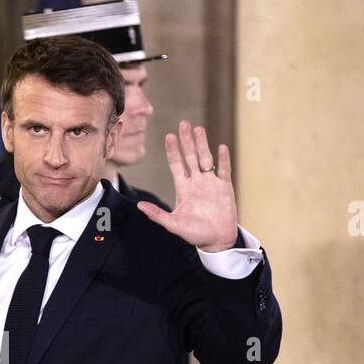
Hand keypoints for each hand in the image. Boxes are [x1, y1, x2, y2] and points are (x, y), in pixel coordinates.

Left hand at [138, 120, 237, 252]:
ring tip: (198, 129)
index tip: (169, 136)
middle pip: (190, 156)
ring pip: (206, 158)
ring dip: (202, 144)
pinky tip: (221, 147)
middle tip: (183, 123)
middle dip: (187, 141)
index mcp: (183, 188)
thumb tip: (139, 206)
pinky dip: (223, 159)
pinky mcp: (225, 187)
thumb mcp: (173, 224)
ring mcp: (211, 183)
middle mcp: (196, 182)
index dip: (173, 151)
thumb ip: (157, 215)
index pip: (176, 165)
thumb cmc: (194, 234)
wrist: (216, 240)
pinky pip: (224, 170)